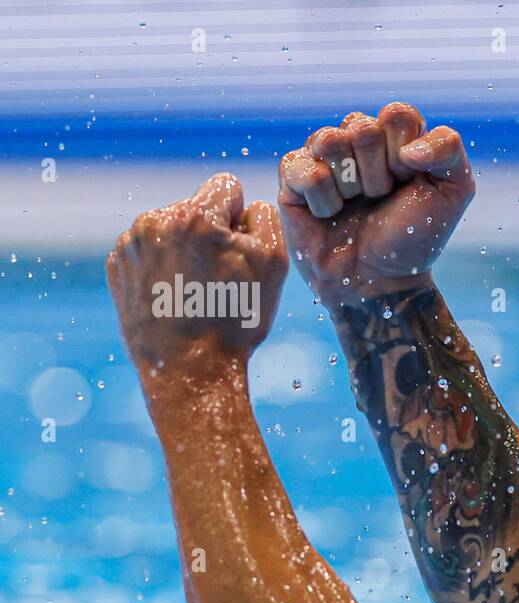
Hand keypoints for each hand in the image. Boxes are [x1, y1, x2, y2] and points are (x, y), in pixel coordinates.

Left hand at [107, 173, 287, 370]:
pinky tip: (175, 297)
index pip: (228, 187)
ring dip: (187, 250)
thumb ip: (265, 217)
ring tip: (197, 292)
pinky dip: (164, 268)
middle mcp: (155, 222)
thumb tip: (245, 207)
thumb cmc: (235, 319)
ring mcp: (130, 244)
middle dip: (211, 235)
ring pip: (171, 230)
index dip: (242, 218)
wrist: (189, 371)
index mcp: (194, 216)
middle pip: (197, 209)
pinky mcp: (117, 266)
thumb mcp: (273, 264)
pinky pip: (149, 252)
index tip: (240, 250)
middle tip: (220, 280)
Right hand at [277, 102, 474, 307]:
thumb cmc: (414, 238)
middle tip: (380, 200)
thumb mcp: (454, 192)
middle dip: (378, 173)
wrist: (380, 284)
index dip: (404, 151)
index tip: (409, 182)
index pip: (397, 114)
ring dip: (349, 184)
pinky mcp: (293, 181)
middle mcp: (357, 144)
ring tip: (355, 207)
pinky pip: (302, 168)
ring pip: (328, 140)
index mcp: (395, 139)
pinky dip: (323, 199)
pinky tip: (329, 215)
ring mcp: (323, 160)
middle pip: (360, 126)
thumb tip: (407, 145)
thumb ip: (449, 148)